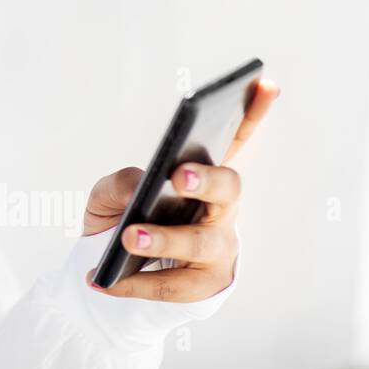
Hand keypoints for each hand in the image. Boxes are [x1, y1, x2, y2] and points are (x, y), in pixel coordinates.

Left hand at [82, 77, 281, 300]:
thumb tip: (142, 184)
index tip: (262, 82)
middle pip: (229, 188)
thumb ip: (120, 183)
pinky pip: (171, 285)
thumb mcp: (107, 196)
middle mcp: (219, 208)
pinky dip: (136, 282)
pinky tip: (105, 280)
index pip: (233, 139)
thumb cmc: (121, 219)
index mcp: (199, 176)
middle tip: (178, 174)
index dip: (252, 112)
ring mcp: (218, 247)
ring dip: (165, 240)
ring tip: (130, 237)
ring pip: (201, 242)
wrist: (114, 270)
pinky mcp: (204, 285)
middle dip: (207, 180)